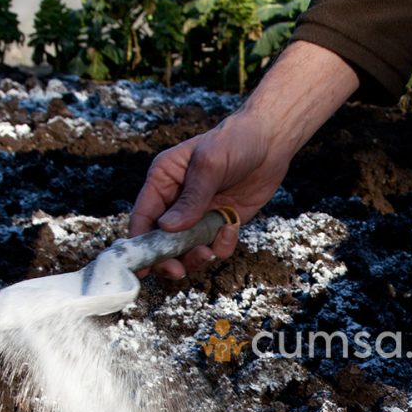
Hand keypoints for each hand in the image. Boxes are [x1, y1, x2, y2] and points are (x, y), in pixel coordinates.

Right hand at [127, 115, 285, 278]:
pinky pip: (215, 246)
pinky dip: (221, 246)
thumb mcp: (209, 165)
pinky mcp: (220, 223)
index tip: (144, 267)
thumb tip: (167, 228)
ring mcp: (199, 215)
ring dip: (196, 257)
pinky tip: (231, 228)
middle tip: (179, 270)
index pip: (143, 217)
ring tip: (208, 252)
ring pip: (187, 250)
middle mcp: (176, 201)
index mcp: (163, 181)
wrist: (271, 141)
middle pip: (162, 241)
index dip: (140, 244)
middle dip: (168, 259)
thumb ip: (190, 199)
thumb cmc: (235, 142)